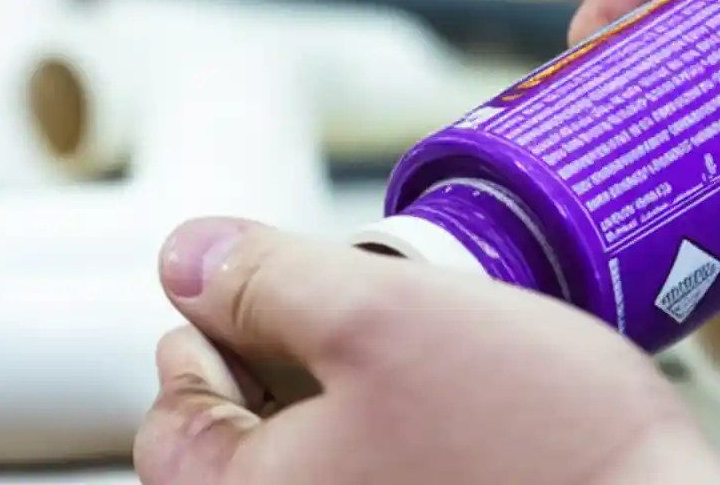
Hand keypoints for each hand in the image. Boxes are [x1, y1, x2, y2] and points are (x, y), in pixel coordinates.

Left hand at [134, 218, 719, 484]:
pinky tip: (449, 395)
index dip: (212, 329)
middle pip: (244, 439)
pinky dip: (393, 428)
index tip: (257, 289)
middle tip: (353, 307)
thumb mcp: (379, 317)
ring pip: (316, 455)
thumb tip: (187, 257)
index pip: (173, 419)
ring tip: (413, 345)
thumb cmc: (546, 452)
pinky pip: (380, 476)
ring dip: (347, 387)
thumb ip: (264, 280)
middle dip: (289, 355)